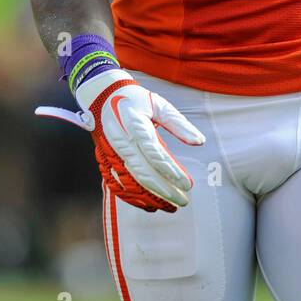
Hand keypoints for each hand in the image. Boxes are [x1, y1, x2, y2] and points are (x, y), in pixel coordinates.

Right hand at [36, 69, 204, 213]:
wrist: (101, 94)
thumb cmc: (135, 99)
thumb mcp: (159, 105)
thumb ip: (179, 124)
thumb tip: (200, 142)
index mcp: (134, 124)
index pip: (155, 153)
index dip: (171, 171)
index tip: (188, 184)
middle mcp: (120, 140)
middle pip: (143, 172)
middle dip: (164, 190)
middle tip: (183, 201)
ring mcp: (110, 151)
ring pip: (129, 181)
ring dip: (150, 197)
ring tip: (170, 206)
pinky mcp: (104, 158)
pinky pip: (115, 183)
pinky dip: (131, 197)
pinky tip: (148, 204)